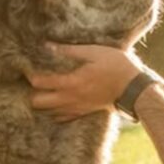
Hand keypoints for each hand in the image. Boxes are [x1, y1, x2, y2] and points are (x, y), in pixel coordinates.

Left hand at [28, 43, 142, 121]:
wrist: (134, 88)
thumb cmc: (116, 65)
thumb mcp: (93, 52)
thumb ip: (69, 51)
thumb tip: (47, 46)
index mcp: (71, 82)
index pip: (40, 83)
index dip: (30, 75)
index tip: (29, 68)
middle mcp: (70, 98)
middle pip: (38, 103)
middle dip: (32, 92)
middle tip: (36, 81)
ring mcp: (76, 108)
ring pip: (48, 112)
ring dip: (43, 102)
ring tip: (44, 90)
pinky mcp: (83, 112)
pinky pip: (61, 118)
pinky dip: (55, 111)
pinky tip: (57, 101)